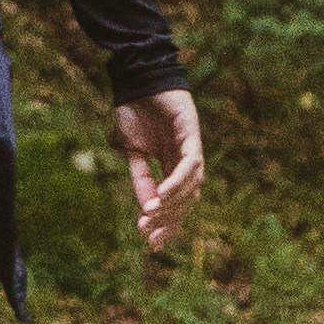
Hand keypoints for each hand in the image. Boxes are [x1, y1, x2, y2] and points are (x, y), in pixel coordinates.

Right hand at [117, 86, 205, 255]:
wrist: (136, 79)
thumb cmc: (133, 111)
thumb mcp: (131, 151)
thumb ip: (141, 179)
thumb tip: (146, 209)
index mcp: (172, 165)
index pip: (176, 203)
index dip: (166, 224)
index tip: (150, 244)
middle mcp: (186, 160)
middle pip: (186, 201)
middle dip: (169, 221)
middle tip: (149, 237)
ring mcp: (191, 148)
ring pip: (191, 187)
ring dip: (172, 205)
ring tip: (150, 216)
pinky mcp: (192, 134)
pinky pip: (189, 166)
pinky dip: (176, 183)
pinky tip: (161, 196)